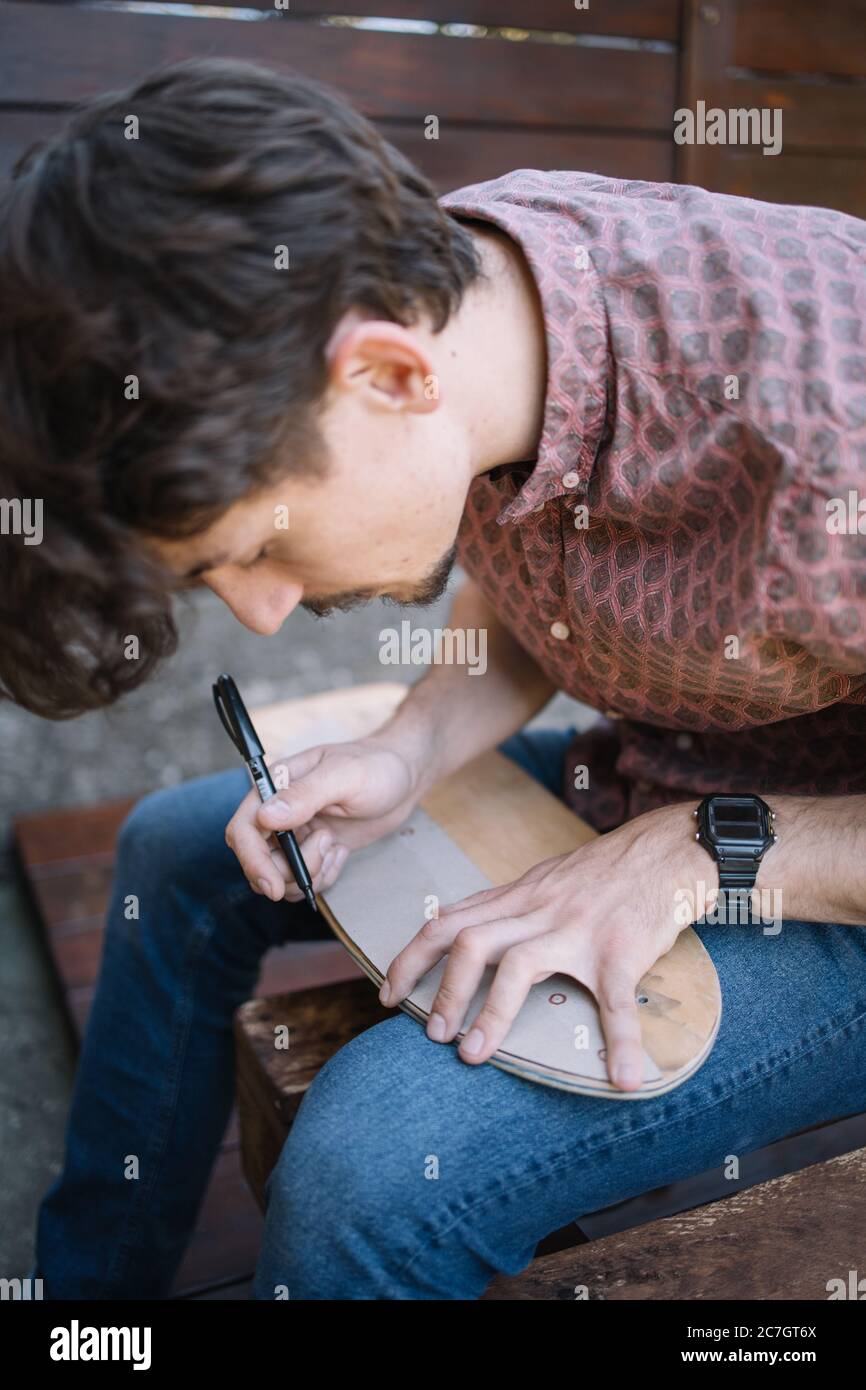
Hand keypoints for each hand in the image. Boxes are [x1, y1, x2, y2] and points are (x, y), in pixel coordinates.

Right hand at [225, 734, 425, 903]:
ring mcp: (296, 833)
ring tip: (335, 845)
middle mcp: (279, 812)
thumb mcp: (344, 776)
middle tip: (325, 852)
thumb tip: (265, 816)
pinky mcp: (314, 850)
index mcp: (275, 787)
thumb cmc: (377, 766)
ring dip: (308, 873)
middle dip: (286, 871)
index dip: (252, 860)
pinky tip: (341, 852)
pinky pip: (304, 879)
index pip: (243, 829)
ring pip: (279, 875)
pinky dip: (323, 876)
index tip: (273, 884)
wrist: (405, 776)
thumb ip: (304, 795)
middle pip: (256, 859)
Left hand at [379, 803, 708, 1091]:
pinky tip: (622, 1077)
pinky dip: (619, 1041)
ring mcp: (578, 929)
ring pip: (520, 966)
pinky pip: (616, 1000)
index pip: (447, 922)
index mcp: (517, 898)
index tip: (388, 995)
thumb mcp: (545, 880)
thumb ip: (506, 907)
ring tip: (474, 1055)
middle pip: (469, 942)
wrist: (667, 849)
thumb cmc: (606, 872)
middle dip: (443, 991)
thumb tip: (464, 929)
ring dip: (492, 1013)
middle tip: (432, 1035)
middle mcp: (538, 911)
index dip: (410, 959)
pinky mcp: (622, 949)